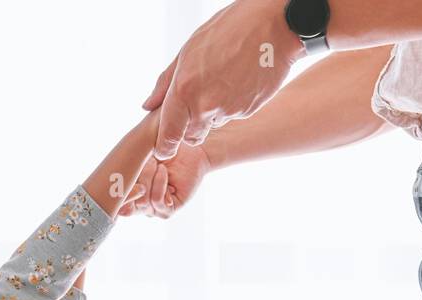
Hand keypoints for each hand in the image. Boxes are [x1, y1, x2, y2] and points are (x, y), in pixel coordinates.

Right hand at [118, 142, 213, 220]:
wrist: (189, 150)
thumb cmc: (163, 150)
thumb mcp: (139, 157)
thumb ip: (125, 168)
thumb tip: (107, 178)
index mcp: (129, 194)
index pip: (114, 205)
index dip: (112, 196)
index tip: (114, 178)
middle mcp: (140, 205)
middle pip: (127, 202)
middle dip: (134, 178)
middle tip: (145, 161)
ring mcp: (154, 209)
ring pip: (142, 201)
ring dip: (148, 177)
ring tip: (156, 162)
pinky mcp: (168, 210)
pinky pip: (156, 200)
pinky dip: (159, 183)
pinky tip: (164, 171)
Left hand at [140, 0, 302, 159]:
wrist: (273, 27)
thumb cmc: (228, 29)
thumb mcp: (189, 49)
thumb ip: (166, 81)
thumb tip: (148, 106)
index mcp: (185, 89)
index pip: (169, 135)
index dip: (164, 147)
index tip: (163, 150)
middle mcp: (206, 106)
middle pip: (191, 135)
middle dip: (190, 127)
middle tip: (197, 101)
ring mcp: (229, 111)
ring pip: (213, 124)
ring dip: (213, 112)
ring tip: (222, 79)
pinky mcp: (247, 112)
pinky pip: (232, 116)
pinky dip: (232, 104)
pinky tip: (238, 80)